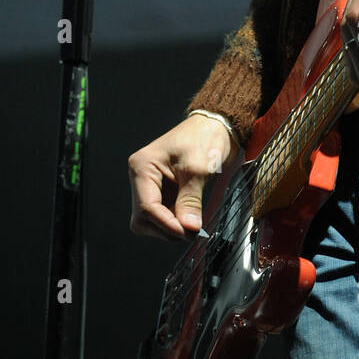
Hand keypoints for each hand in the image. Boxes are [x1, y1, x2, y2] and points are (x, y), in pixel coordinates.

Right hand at [128, 115, 238, 240]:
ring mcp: (152, 185)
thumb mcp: (198, 169)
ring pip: (150, 220)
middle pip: (143, 217)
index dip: (166, 223)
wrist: (216, 126)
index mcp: (143, 166)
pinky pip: (162, 215)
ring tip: (193, 224)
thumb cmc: (204, 137)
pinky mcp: (163, 191)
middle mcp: (142, 176)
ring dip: (170, 227)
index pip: (146, 206)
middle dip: (166, 227)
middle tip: (191, 231)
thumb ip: (191, 200)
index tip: (187, 232)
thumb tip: (188, 227)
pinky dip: (175, 222)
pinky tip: (190, 219)